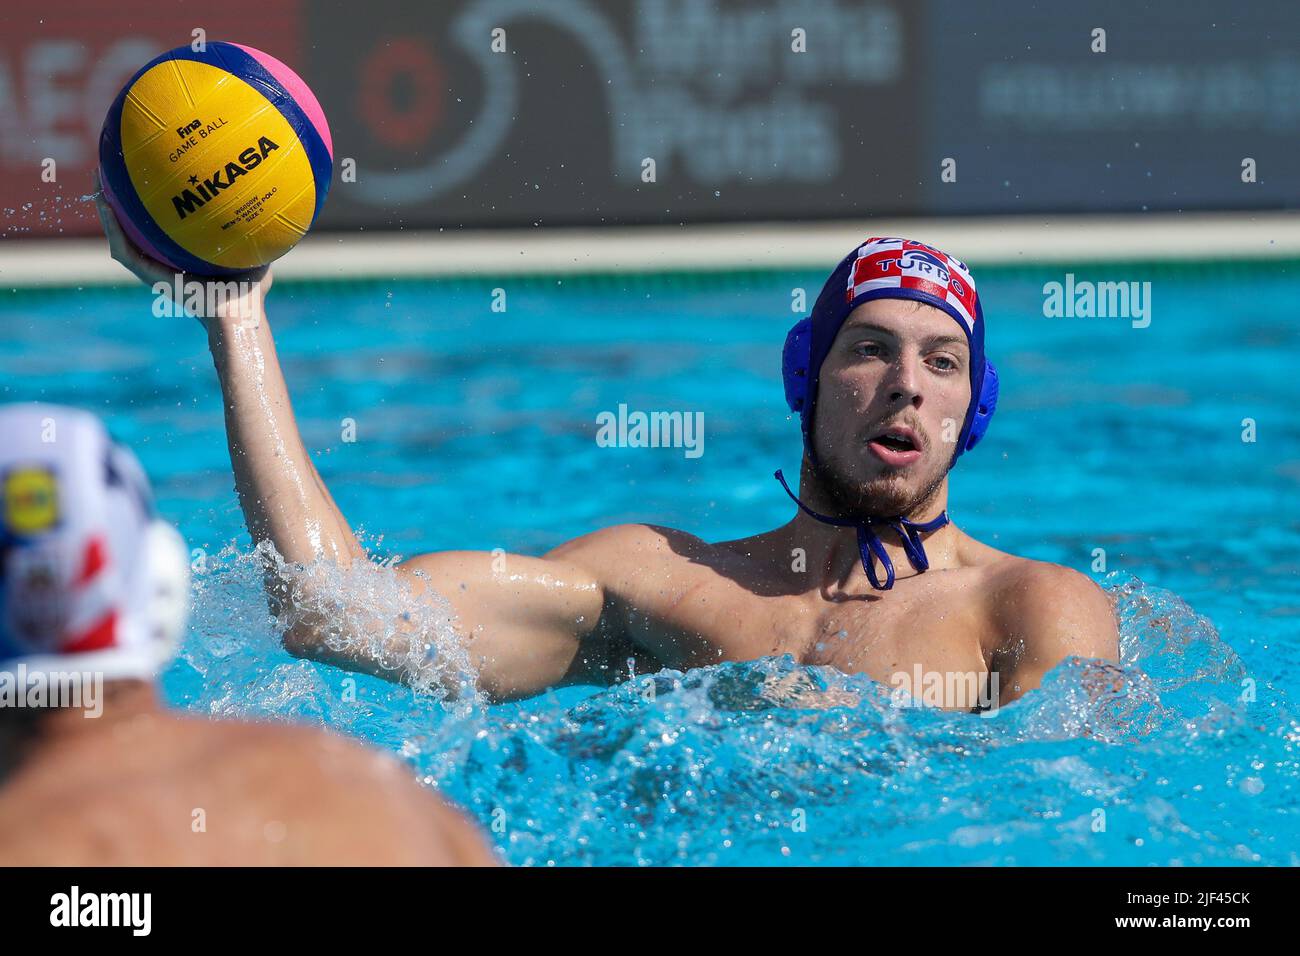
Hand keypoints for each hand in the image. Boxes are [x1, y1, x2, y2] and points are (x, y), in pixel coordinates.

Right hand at [91, 168, 272, 327]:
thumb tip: (269, 208)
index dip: (149, 206)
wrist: (238, 313)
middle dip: (121, 199)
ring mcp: (152, 270)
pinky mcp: (147, 275)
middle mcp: (163, 263)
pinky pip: (122, 247)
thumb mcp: (254, 254)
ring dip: (105, 207)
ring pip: (119, 234)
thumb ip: (256, 233)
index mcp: (182, 258)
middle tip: (110, 171)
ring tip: (98, 178)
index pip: (160, 228)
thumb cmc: (250, 293)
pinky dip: (111, 225)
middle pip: (134, 227)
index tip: (144, 178)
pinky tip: (105, 202)